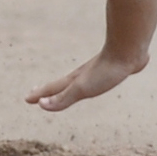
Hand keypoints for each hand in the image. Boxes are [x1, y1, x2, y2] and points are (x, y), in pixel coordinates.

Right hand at [25, 49, 147, 112]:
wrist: (129, 50)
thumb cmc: (105, 71)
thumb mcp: (82, 88)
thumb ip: (63, 97)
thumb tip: (41, 105)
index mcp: (74, 80)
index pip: (52, 90)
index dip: (39, 96)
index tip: (27, 100)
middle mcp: (82, 75)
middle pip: (61, 85)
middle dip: (48, 91)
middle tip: (37, 94)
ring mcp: (96, 72)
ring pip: (78, 81)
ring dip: (67, 87)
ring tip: (64, 89)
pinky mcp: (111, 70)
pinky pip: (95, 78)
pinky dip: (88, 82)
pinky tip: (95, 80)